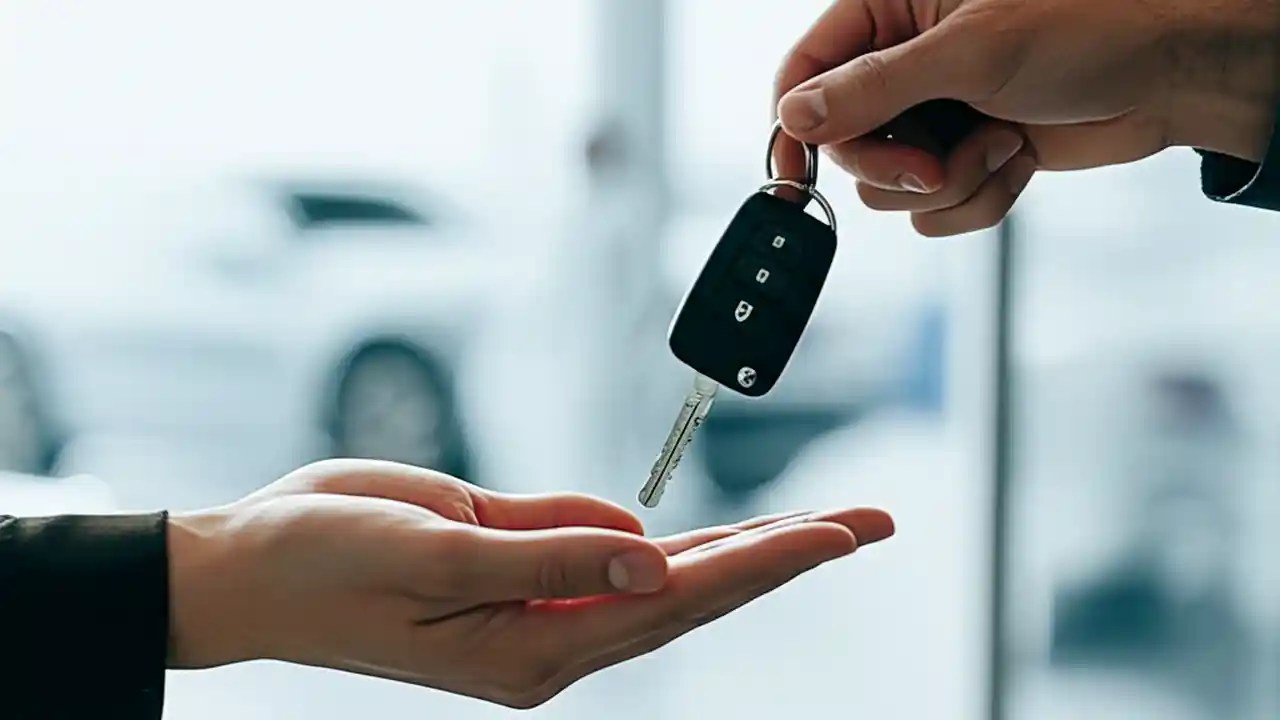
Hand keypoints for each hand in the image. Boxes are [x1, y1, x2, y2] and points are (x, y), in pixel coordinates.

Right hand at [166, 459, 893, 707]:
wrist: (254, 570)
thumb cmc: (325, 560)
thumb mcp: (433, 551)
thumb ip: (550, 554)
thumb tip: (657, 555)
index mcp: (533, 647)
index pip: (680, 598)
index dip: (767, 560)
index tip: (839, 531)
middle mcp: (550, 640)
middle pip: (694, 595)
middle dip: (784, 557)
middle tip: (866, 524)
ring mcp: (537, 615)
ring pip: (665, 581)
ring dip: (743, 554)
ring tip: (818, 530)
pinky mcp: (518, 581)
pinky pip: (609, 560)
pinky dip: (672, 547)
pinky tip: (712, 541)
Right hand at [773, 0, 1279, 235]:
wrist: (1170, 77)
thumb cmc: (1088, 28)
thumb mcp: (969, 52)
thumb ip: (873, 88)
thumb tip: (794, 118)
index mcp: (892, 8)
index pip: (808, 69)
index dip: (794, 123)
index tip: (794, 171)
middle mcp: (906, 62)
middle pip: (846, 141)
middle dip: (896, 165)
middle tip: (936, 164)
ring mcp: (936, 113)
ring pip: (892, 185)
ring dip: (949, 181)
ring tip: (1001, 142)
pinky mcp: (967, 155)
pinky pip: (935, 209)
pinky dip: (978, 198)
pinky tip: (1018, 159)